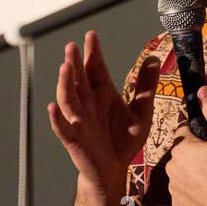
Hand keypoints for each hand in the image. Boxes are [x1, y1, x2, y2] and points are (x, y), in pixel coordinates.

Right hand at [48, 30, 160, 192]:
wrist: (115, 169)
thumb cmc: (123, 140)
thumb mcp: (141, 111)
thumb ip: (146, 86)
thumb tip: (154, 59)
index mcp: (103, 93)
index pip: (95, 68)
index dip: (92, 52)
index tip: (91, 36)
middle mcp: (88, 103)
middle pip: (78, 79)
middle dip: (74, 62)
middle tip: (72, 47)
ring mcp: (78, 119)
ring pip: (68, 98)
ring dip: (65, 83)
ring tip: (65, 68)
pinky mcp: (73, 138)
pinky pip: (62, 127)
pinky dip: (56, 118)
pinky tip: (52, 108)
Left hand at [164, 84, 206, 205]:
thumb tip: (202, 89)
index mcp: (181, 148)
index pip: (184, 133)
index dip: (200, 137)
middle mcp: (171, 167)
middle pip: (182, 155)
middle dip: (195, 156)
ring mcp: (173, 188)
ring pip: (181, 174)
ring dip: (192, 175)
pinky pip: (183, 194)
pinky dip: (192, 193)